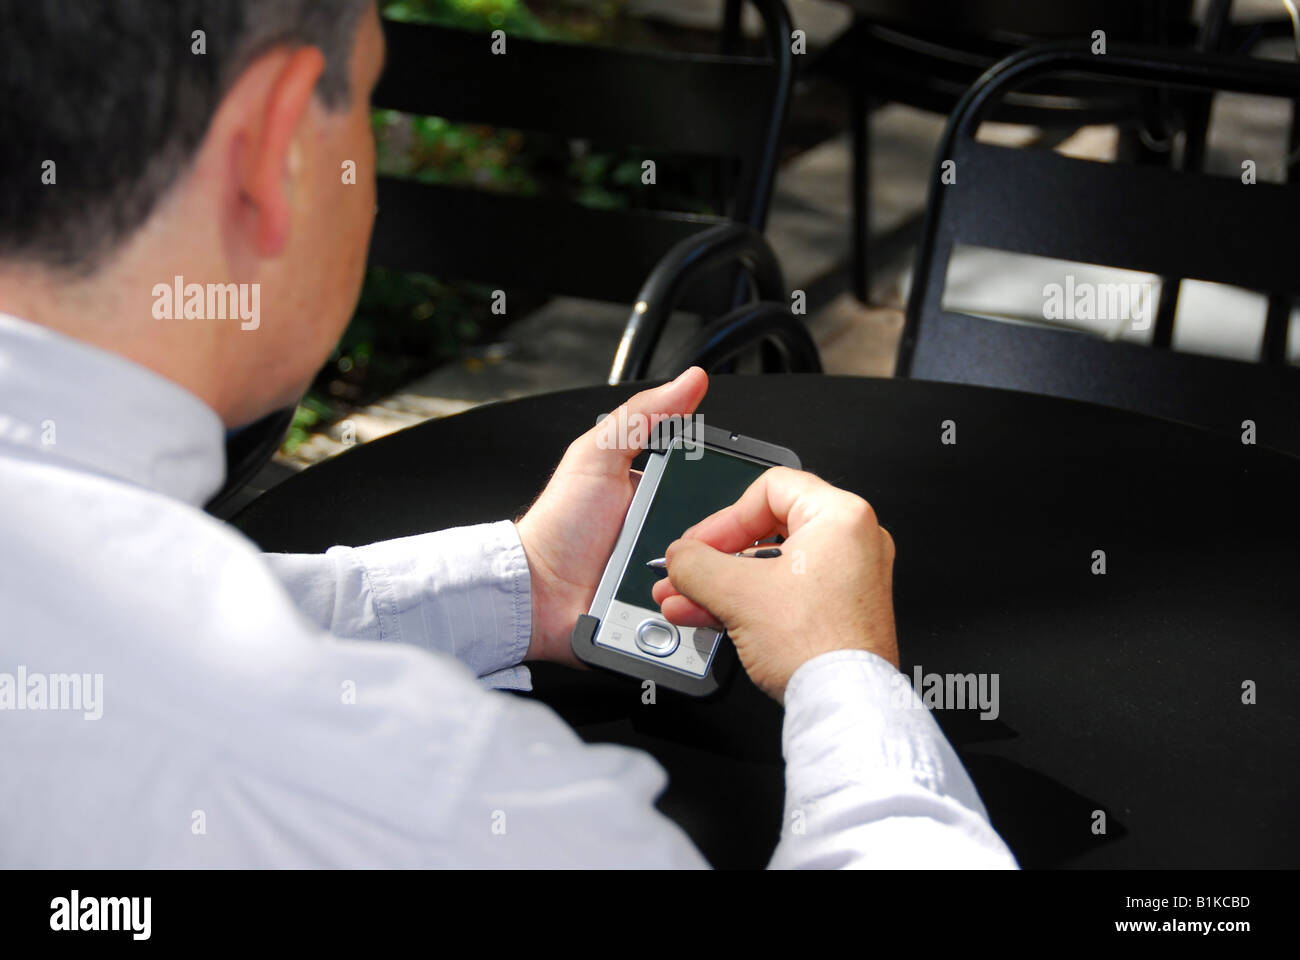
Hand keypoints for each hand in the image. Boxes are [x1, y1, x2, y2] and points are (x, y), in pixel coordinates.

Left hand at [515, 367, 708, 665]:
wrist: (530, 593)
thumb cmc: (558, 525)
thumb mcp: (597, 456)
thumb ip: (641, 416)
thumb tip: (690, 380)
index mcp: (660, 497)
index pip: (714, 496)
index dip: (732, 499)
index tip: (741, 503)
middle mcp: (667, 540)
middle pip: (720, 544)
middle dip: (724, 549)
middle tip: (710, 549)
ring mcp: (665, 582)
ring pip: (713, 585)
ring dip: (712, 587)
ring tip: (694, 583)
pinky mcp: (660, 619)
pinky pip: (692, 622)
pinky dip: (695, 619)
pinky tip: (686, 611)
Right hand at [651, 466, 897, 701]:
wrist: (845, 704)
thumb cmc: (817, 646)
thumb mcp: (736, 593)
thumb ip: (695, 564)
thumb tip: (679, 557)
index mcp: (841, 517)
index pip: (769, 489)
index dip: (724, 517)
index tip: (698, 545)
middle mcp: (853, 542)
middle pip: (765, 531)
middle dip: (712, 560)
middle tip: (683, 574)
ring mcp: (849, 579)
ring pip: (770, 568)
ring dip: (720, 585)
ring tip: (683, 602)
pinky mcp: (840, 611)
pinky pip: (785, 593)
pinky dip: (748, 602)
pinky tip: (708, 616)